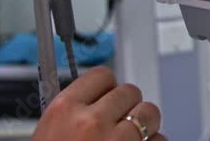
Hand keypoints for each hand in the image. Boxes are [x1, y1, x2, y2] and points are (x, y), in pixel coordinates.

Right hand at [33, 67, 164, 140]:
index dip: (107, 87)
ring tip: (132, 136)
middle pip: (129, 91)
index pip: (102, 75)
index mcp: (64, 109)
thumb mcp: (48, 132)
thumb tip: (94, 95)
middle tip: (119, 121)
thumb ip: (72, 111)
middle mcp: (91, 122)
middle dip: (127, 106)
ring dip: (145, 124)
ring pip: (149, 112)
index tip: (107, 96)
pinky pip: (160, 139)